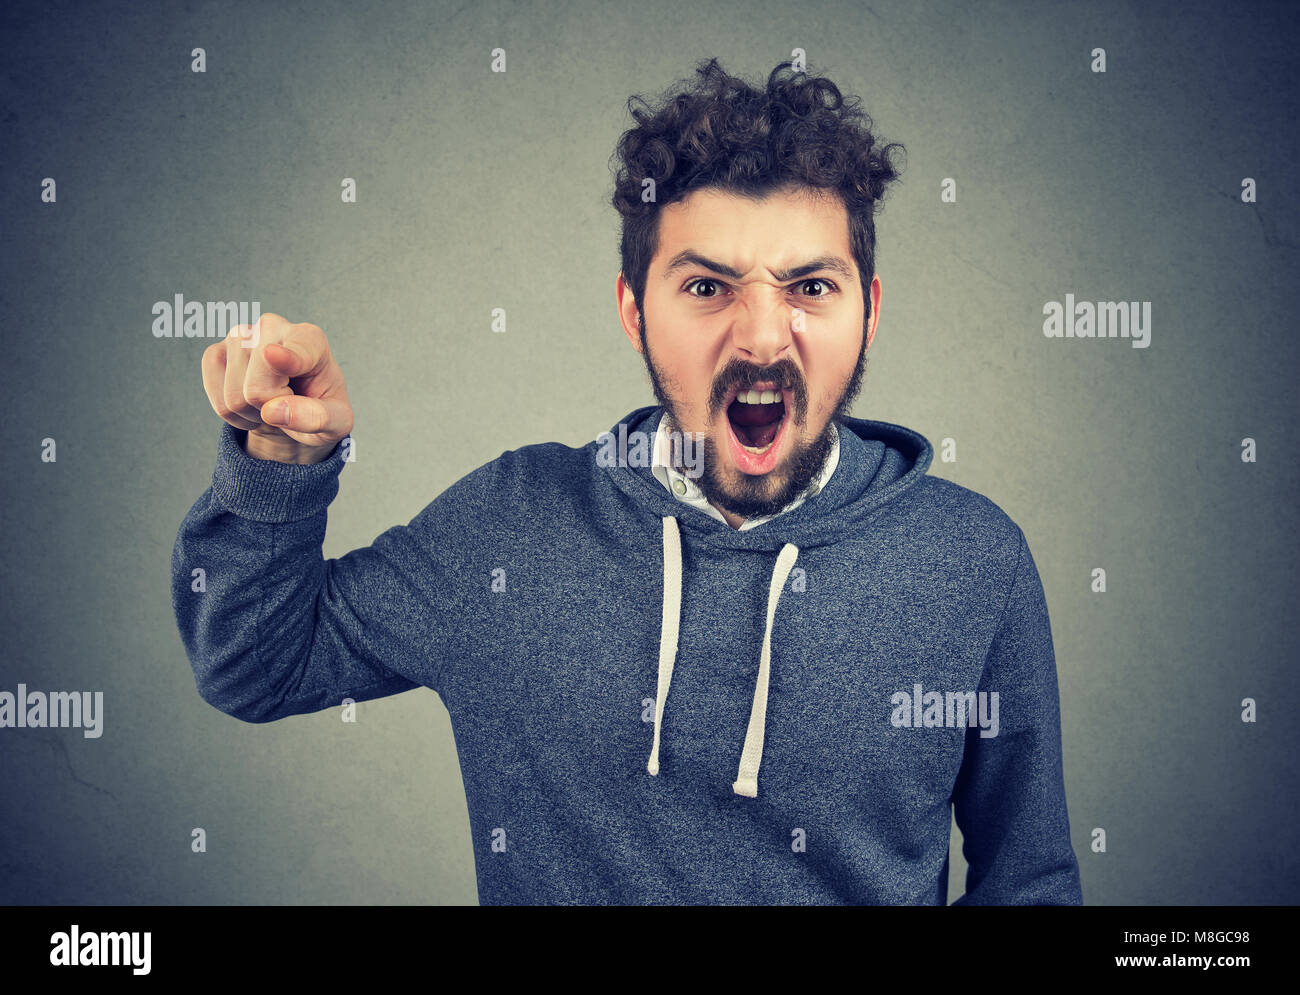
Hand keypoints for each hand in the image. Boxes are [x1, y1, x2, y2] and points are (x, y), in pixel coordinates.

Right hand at [201, 313, 353, 463]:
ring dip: (252, 412)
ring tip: (271, 400)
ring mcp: (240, 336)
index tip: (274, 355)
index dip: (285, 358)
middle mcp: (272, 327)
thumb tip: (272, 411)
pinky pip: (217, 400)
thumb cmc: (320, 408)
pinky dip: (232, 413)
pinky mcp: (215, 352)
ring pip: (235, 397)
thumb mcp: (337, 422)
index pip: (293, 350)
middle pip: (257, 388)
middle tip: (288, 400)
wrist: (295, 404)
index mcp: (311, 339)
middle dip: (271, 408)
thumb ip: (316, 417)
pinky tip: (250, 401)